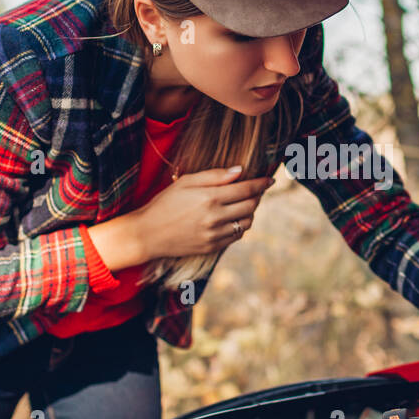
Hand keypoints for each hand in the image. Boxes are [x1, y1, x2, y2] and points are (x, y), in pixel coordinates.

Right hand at [133, 166, 274, 258]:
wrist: (148, 234)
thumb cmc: (165, 203)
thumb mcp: (186, 182)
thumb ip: (214, 176)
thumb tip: (240, 171)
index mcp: (209, 198)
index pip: (246, 189)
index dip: (261, 183)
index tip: (270, 180)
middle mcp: (215, 218)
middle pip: (251, 206)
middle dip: (257, 196)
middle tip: (256, 191)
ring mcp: (215, 235)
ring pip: (247, 223)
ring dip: (250, 212)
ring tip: (242, 204)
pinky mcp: (213, 247)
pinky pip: (236, 236)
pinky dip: (240, 226)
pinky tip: (232, 219)